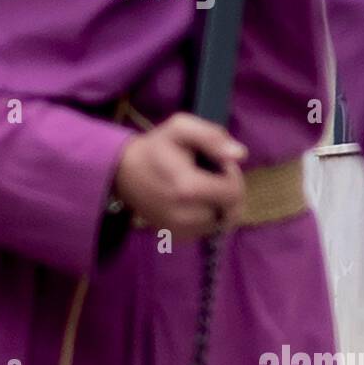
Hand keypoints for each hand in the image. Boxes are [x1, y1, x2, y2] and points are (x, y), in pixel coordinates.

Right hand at [112, 113, 246, 240]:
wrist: (123, 171)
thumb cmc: (155, 147)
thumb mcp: (180, 127)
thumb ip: (212, 136)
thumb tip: (240, 154)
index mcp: (189, 187)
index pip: (234, 192)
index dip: (232, 175)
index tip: (217, 163)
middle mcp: (186, 215)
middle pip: (231, 211)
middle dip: (228, 192)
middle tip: (210, 175)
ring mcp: (181, 230)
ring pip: (221, 221)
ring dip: (218, 204)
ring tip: (199, 187)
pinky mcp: (177, 236)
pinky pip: (207, 229)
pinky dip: (206, 215)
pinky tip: (192, 200)